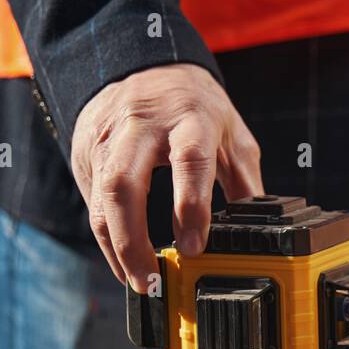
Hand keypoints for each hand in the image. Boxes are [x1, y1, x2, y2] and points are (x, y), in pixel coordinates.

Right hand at [70, 63, 262, 292]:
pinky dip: (107, 239)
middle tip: (152, 279)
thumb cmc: (194, 107)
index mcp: (188, 117)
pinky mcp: (88, 154)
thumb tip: (260, 233)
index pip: (188, 159)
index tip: (193, 246)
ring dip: (116, 248)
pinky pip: (92, 202)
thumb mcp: (231, 135)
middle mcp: (142, 126)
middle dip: (134, 240)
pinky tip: (123, 263)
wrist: (144, 66)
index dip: (190, 206)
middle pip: (125, 184)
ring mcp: (109, 139)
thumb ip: (244, 183)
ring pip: (101, 198)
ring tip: (138, 281)